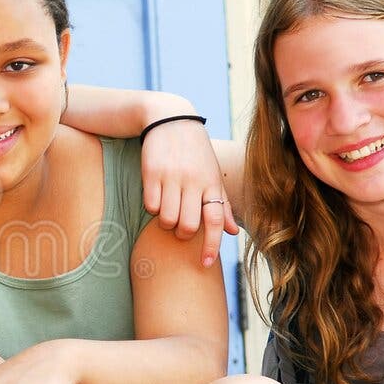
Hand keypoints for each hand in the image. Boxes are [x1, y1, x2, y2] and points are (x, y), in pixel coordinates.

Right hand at [139, 117, 237, 266]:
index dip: (212, 245)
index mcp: (211, 182)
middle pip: (188, 225)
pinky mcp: (151, 172)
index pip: (215, 220)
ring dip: (166, 222)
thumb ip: (221, 203)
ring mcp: (172, 177)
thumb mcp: (212, 174)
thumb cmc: (195, 152)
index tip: (206, 263)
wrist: (170, 119)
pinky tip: (156, 197)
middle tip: (180, 229)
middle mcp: (194, 181)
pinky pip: (150, 205)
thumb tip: (232, 232)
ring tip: (167, 211)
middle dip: (183, 234)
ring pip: (167, 218)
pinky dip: (152, 208)